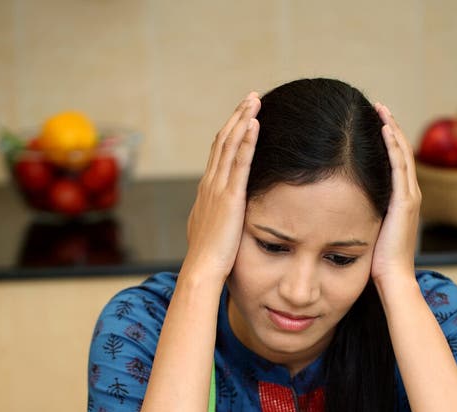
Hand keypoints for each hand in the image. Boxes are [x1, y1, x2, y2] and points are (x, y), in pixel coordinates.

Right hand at [183, 92, 260, 282]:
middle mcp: (209, 184)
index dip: (229, 133)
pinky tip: (255, 123)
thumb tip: (216, 214)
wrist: (202, 269)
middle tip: (251, 97)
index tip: (241, 117)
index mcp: (206, 191)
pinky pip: (240, 162)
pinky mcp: (230, 197)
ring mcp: (218, 189)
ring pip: (230, 145)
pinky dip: (247, 140)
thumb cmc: (208, 258)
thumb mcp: (210, 230)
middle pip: (223, 141)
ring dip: (243, 120)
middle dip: (237, 117)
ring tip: (255, 100)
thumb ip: (214, 216)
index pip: (218, 154)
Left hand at [370, 103, 420, 292]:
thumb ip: (362, 216)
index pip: (396, 164)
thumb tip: (342, 207)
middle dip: (390, 128)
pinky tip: (383, 128)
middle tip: (378, 108)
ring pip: (402, 154)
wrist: (393, 279)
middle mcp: (409, 195)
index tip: (374, 124)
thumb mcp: (368, 231)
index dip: (387, 142)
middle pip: (402, 152)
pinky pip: (399, 166)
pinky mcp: (405, 201)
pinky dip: (392, 145)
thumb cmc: (377, 264)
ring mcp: (409, 197)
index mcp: (402, 202)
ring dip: (391, 129)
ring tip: (380, 110)